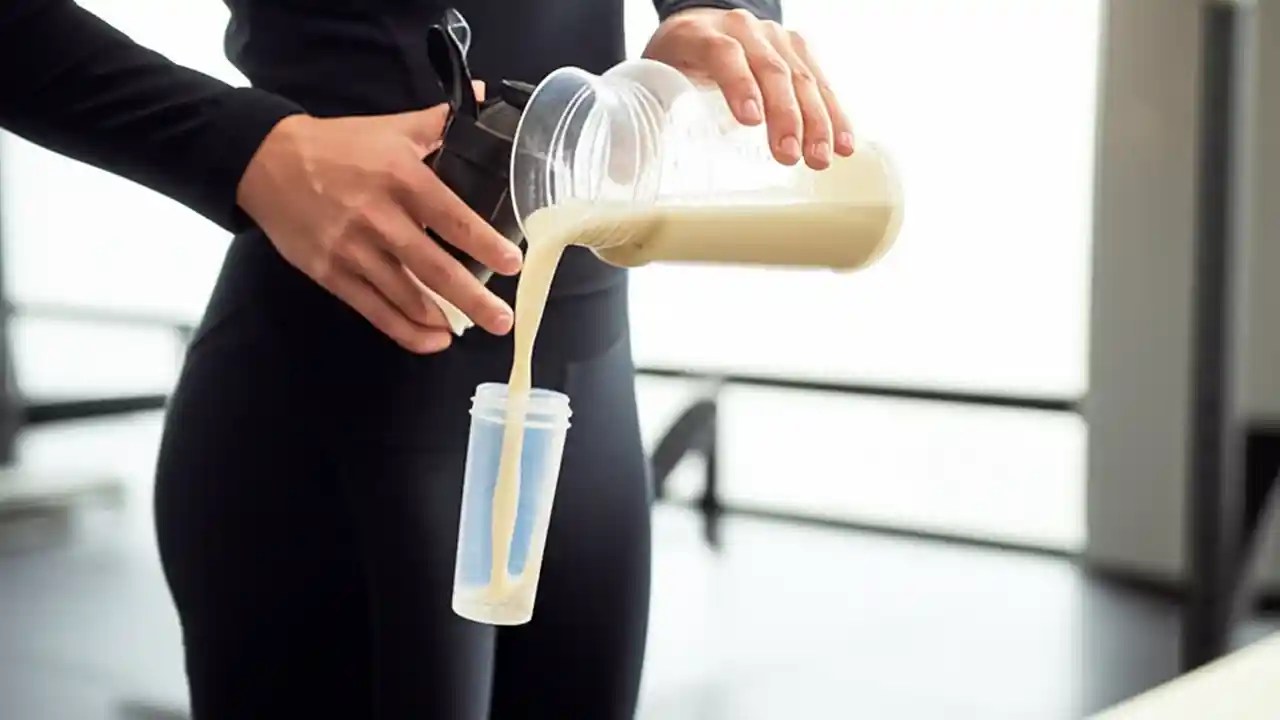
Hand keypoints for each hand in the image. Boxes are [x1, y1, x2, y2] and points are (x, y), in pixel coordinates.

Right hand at [236, 89, 520, 353]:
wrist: (267, 162)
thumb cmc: (338, 146)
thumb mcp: (391, 126)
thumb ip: (439, 123)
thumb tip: (484, 97)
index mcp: (401, 178)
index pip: (451, 218)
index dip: (484, 245)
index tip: (511, 265)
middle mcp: (379, 218)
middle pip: (433, 268)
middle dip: (472, 299)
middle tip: (503, 320)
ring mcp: (353, 250)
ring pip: (404, 295)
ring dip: (440, 320)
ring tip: (472, 331)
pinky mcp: (331, 273)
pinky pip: (374, 310)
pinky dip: (405, 330)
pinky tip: (432, 340)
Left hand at [643, 8, 852, 169]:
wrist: (698, 29)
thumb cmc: (672, 66)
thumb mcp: (653, 83)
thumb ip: (643, 122)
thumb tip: (625, 179)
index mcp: (701, 34)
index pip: (724, 54)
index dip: (738, 84)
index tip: (750, 122)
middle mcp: (743, 30)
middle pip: (771, 69)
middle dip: (786, 115)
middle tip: (790, 158)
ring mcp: (775, 38)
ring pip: (802, 76)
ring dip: (817, 120)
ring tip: (822, 159)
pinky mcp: (798, 52)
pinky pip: (820, 82)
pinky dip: (834, 113)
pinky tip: (844, 144)